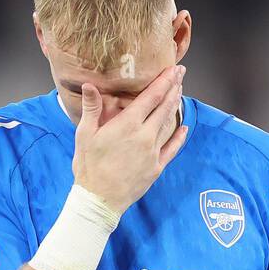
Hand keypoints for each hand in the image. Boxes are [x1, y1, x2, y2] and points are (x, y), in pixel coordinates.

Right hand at [71, 64, 187, 214]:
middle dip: (174, 88)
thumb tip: (90, 85)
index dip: (164, 81)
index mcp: (127, 125)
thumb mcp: (85, 135)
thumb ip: (91, 108)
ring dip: (175, 107)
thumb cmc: (89, 167)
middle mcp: (144, 135)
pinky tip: (184, 128)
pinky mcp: (156, 167)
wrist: (99, 200)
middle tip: (181, 74)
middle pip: (164, 106)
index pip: (151, 96)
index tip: (173, 69)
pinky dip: (179, 137)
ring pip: (168, 124)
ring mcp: (153, 152)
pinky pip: (172, 149)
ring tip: (180, 93)